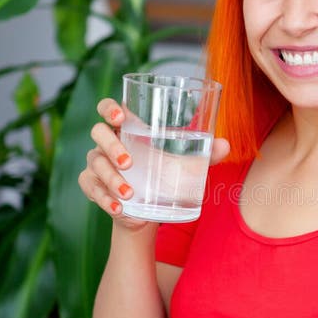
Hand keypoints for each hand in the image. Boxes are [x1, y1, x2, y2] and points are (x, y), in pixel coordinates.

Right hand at [78, 98, 230, 226]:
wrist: (148, 209)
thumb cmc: (166, 174)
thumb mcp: (185, 164)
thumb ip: (205, 154)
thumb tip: (225, 145)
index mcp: (128, 128)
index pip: (108, 108)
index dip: (109, 108)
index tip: (120, 117)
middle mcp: (107, 142)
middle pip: (98, 133)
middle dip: (112, 146)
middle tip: (129, 163)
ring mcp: (97, 163)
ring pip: (96, 164)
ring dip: (111, 179)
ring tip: (129, 194)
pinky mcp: (92, 186)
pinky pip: (91, 189)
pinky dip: (104, 199)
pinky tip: (118, 209)